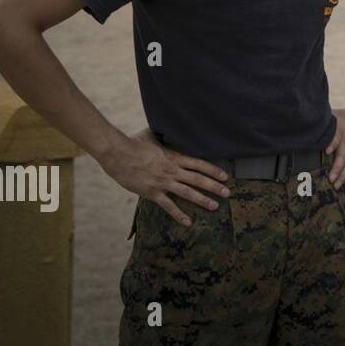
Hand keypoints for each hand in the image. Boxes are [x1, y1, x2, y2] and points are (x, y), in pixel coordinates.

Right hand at [101, 127, 230, 226]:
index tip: (225, 176)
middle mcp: (172, 170)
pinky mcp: (152, 192)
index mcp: (174, 156)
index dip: (214, 170)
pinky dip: (179, 214)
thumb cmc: (133, 143)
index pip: (199, 164)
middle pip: (198, 179)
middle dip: (214, 187)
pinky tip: (188, 222)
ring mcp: (163, 182)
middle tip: (228, 193)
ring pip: (187, 193)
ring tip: (215, 206)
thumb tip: (170, 123)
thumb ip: (164, 134)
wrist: (117, 153)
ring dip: (202, 200)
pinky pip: (168, 205)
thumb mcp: (153, 135)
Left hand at [326, 106, 344, 186]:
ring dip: (342, 176)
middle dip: (336, 168)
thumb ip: (321, 120)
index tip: (326, 151)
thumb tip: (303, 120)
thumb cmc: (343, 116)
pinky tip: (341, 186)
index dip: (332, 144)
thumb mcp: (333, 115)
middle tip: (330, 178)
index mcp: (341, 132)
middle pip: (342, 156)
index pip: (336, 138)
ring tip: (335, 186)